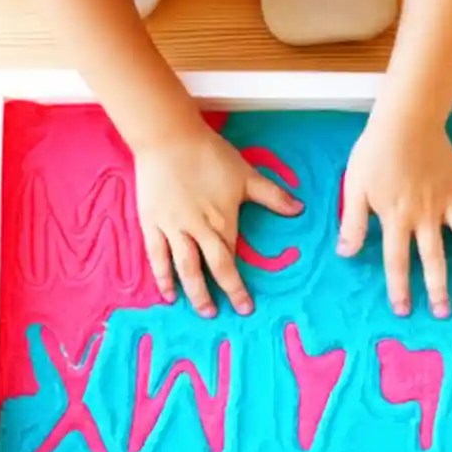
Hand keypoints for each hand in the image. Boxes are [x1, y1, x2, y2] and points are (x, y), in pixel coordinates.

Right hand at [136, 125, 302, 317]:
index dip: (238, 284)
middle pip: (212, 268)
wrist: (168, 137)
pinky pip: (157, 256)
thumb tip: (299, 209)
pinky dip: (162, 276)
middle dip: (221, 293)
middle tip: (227, 313)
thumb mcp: (245, 175)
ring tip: (203, 311)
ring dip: (194, 291)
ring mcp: (173, 228)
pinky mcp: (151, 223)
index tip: (246, 305)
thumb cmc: (208, 154)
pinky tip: (168, 293)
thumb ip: (272, 196)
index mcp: (223, 220)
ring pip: (185, 267)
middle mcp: (198, 229)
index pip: (232, 258)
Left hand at [337, 119, 451, 317]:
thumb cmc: (375, 152)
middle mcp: (426, 215)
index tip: (404, 311)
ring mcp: (449, 199)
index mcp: (398, 218)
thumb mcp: (354, 188)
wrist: (405, 119)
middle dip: (439, 288)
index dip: (400, 288)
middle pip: (434, 258)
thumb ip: (353, 223)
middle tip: (444, 312)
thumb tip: (346, 253)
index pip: (398, 262)